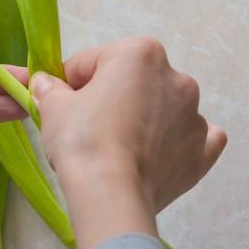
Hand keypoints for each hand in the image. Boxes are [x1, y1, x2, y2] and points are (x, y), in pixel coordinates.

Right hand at [31, 37, 225, 248]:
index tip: (60, 99)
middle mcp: (176, 77)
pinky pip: (195, 137)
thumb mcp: (54, 107)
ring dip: (145, 117)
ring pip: (164, 107)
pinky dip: (178, 141)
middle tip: (88, 125)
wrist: (111, 194)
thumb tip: (46, 84)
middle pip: (133, 81)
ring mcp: (194, 114)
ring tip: (119, 145)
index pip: (95, 61)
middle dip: (112, 97)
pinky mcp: (202, 150)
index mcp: (141, 53)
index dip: (72, 80)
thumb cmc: (83, 141)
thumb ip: (51, 89)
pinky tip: (160, 153)